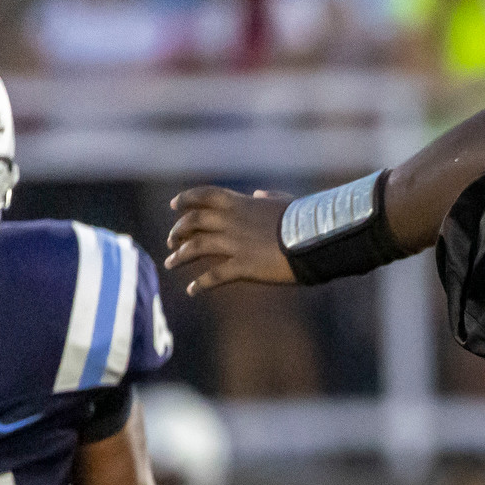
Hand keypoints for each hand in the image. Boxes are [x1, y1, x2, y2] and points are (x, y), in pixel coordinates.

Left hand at [164, 187, 296, 295]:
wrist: (314, 238)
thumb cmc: (305, 219)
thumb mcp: (285, 202)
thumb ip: (268, 198)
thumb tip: (258, 194)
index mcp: (240, 203)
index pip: (204, 196)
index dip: (186, 199)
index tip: (174, 206)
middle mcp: (231, 221)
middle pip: (193, 223)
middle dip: (178, 231)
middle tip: (171, 241)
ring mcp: (234, 244)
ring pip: (196, 248)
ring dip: (180, 256)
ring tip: (170, 263)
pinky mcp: (242, 267)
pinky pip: (214, 276)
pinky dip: (200, 284)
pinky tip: (191, 290)